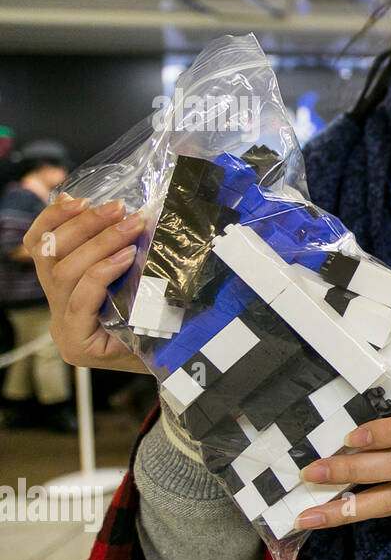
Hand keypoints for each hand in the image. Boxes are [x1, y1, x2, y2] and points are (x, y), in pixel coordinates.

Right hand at [24, 196, 148, 373]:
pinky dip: (101, 273)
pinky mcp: (79, 345)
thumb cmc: (163, 316)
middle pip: (50, 257)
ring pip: (63, 275)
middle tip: (119, 208)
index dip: (54, 219)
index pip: (39, 248)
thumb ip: (120, 251)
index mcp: (63, 292)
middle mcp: (57, 311)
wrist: (182, 361)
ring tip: (131, 226)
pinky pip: (80, 301)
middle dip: (84, 225)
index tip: (82, 198)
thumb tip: (121, 209)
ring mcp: (65, 330)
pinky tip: (126, 257)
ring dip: (99, 243)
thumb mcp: (138, 277)